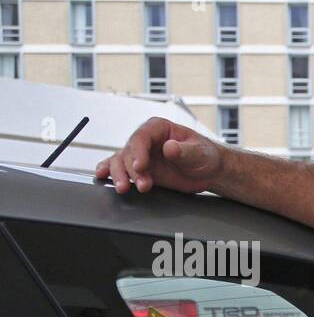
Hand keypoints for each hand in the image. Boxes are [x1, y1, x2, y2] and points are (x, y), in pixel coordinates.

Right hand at [95, 116, 224, 195]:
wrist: (208, 171)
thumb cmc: (205, 156)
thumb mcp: (200, 152)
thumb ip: (185, 151)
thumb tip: (169, 148)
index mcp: (159, 128)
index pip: (141, 137)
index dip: (138, 152)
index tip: (140, 167)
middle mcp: (146, 140)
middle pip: (129, 151)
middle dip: (132, 170)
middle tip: (142, 185)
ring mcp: (141, 155)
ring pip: (121, 161)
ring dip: (120, 175)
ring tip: (124, 189)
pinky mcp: (140, 169)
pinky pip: (120, 168)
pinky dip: (109, 172)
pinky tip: (102, 177)